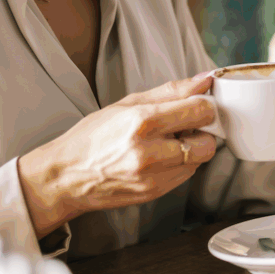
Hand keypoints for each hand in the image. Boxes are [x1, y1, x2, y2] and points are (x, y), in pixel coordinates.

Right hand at [17, 73, 218, 238]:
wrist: (67, 176)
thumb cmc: (92, 137)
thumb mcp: (127, 103)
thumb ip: (170, 92)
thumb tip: (203, 80)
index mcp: (141, 122)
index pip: (199, 110)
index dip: (204, 105)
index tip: (197, 104)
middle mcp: (149, 152)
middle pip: (207, 141)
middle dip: (202, 131)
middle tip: (186, 125)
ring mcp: (153, 177)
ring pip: (199, 160)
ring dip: (192, 148)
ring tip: (168, 141)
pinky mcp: (155, 193)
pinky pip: (186, 175)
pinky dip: (181, 164)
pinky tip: (160, 157)